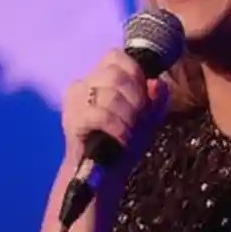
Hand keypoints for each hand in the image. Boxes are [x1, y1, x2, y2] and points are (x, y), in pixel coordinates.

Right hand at [60, 49, 171, 176]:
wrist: (104, 175)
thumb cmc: (123, 141)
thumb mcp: (148, 116)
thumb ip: (156, 97)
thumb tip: (157, 82)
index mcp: (98, 77)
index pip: (116, 56)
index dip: (135, 74)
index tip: (142, 98)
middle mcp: (83, 84)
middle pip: (115, 74)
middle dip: (135, 97)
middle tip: (137, 118)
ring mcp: (75, 101)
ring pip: (110, 95)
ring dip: (127, 116)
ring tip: (129, 132)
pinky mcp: (73, 119)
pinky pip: (101, 114)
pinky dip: (117, 127)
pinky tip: (121, 139)